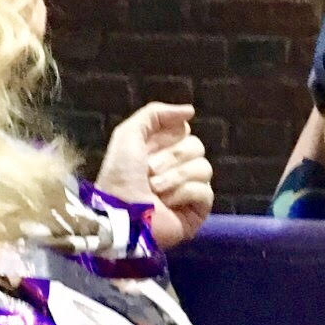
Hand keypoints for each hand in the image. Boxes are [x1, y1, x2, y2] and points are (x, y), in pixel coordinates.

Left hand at [96, 102, 213, 248]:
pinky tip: (167, 203)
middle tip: (149, 172)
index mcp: (162, 150)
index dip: (168, 137)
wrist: (120, 212)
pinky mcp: (198, 210)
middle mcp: (178, 167)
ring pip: (204, 167)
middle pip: (196, 146)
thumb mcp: (129, 134)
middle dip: (171, 158)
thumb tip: (191, 111)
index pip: (184, 131)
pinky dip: (183, 193)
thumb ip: (155, 113)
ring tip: (155, 190)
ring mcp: (190, 190)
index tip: (149, 148)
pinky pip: (205, 190)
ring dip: (175, 177)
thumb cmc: (120, 175)